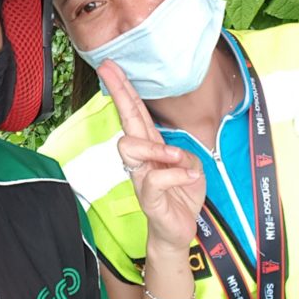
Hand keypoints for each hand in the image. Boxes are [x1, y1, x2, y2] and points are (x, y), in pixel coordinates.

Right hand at [99, 59, 205, 252]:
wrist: (179, 231)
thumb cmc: (180, 195)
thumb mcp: (190, 166)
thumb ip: (181, 152)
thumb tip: (173, 151)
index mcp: (150, 146)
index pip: (135, 112)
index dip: (123, 89)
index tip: (110, 67)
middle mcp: (140, 158)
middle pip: (125, 119)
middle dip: (118, 93)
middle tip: (108, 70)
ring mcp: (140, 176)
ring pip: (131, 146)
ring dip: (157, 148)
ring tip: (178, 158)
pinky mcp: (148, 197)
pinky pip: (156, 178)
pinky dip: (176, 174)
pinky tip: (188, 176)